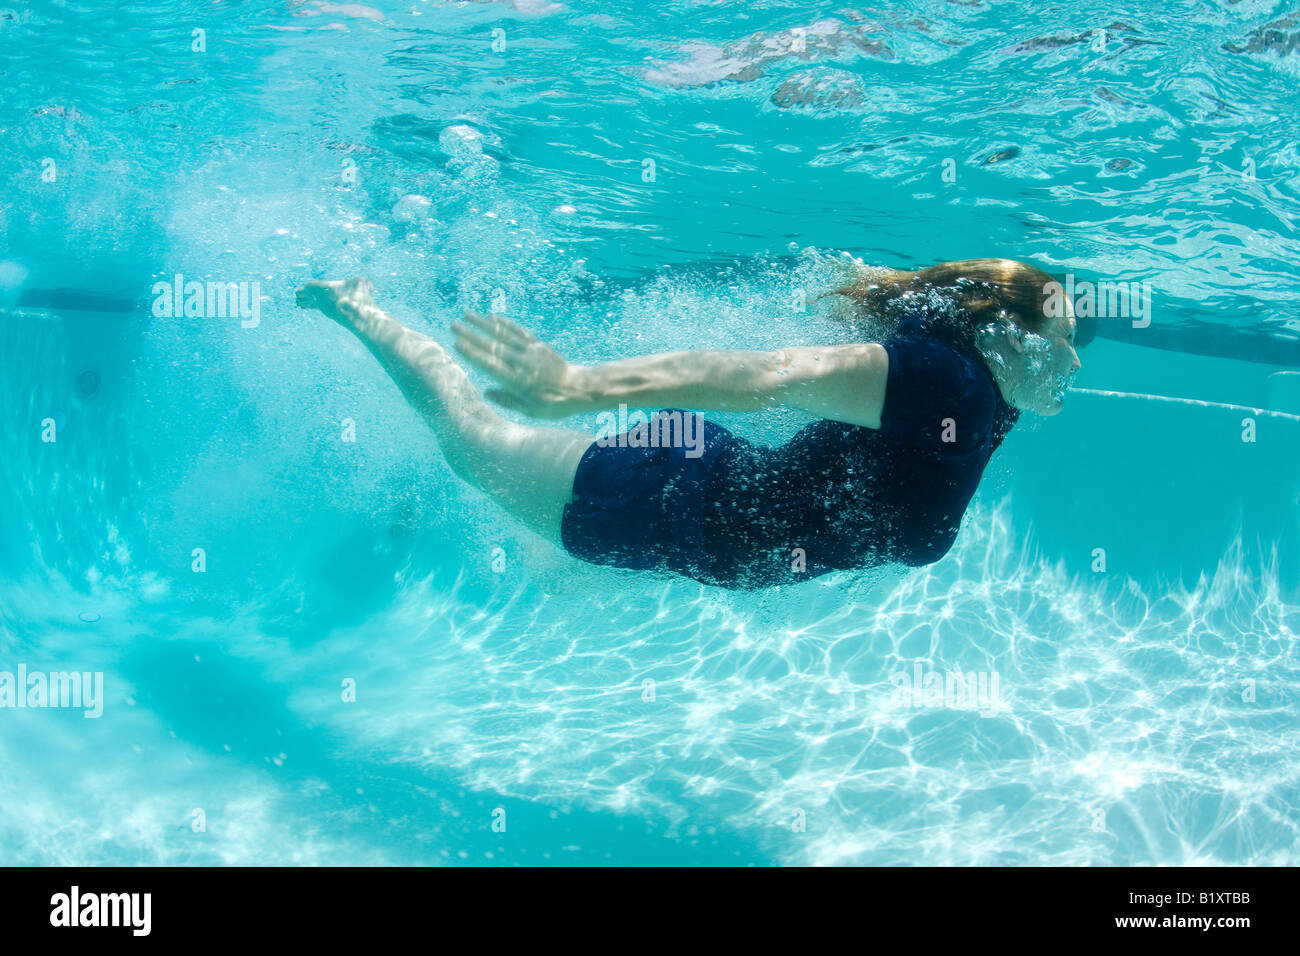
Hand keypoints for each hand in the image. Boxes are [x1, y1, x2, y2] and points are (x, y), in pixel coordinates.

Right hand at [452, 311, 583, 417]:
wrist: (579, 388)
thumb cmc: (553, 404)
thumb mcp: (531, 411)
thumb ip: (509, 401)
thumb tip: (487, 392)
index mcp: (517, 381)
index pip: (490, 365)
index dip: (473, 354)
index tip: (457, 344)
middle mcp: (522, 363)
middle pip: (492, 346)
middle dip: (471, 335)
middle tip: (453, 325)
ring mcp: (530, 351)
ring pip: (504, 335)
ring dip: (484, 324)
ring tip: (467, 314)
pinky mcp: (538, 345)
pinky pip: (519, 332)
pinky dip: (505, 324)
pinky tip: (492, 317)